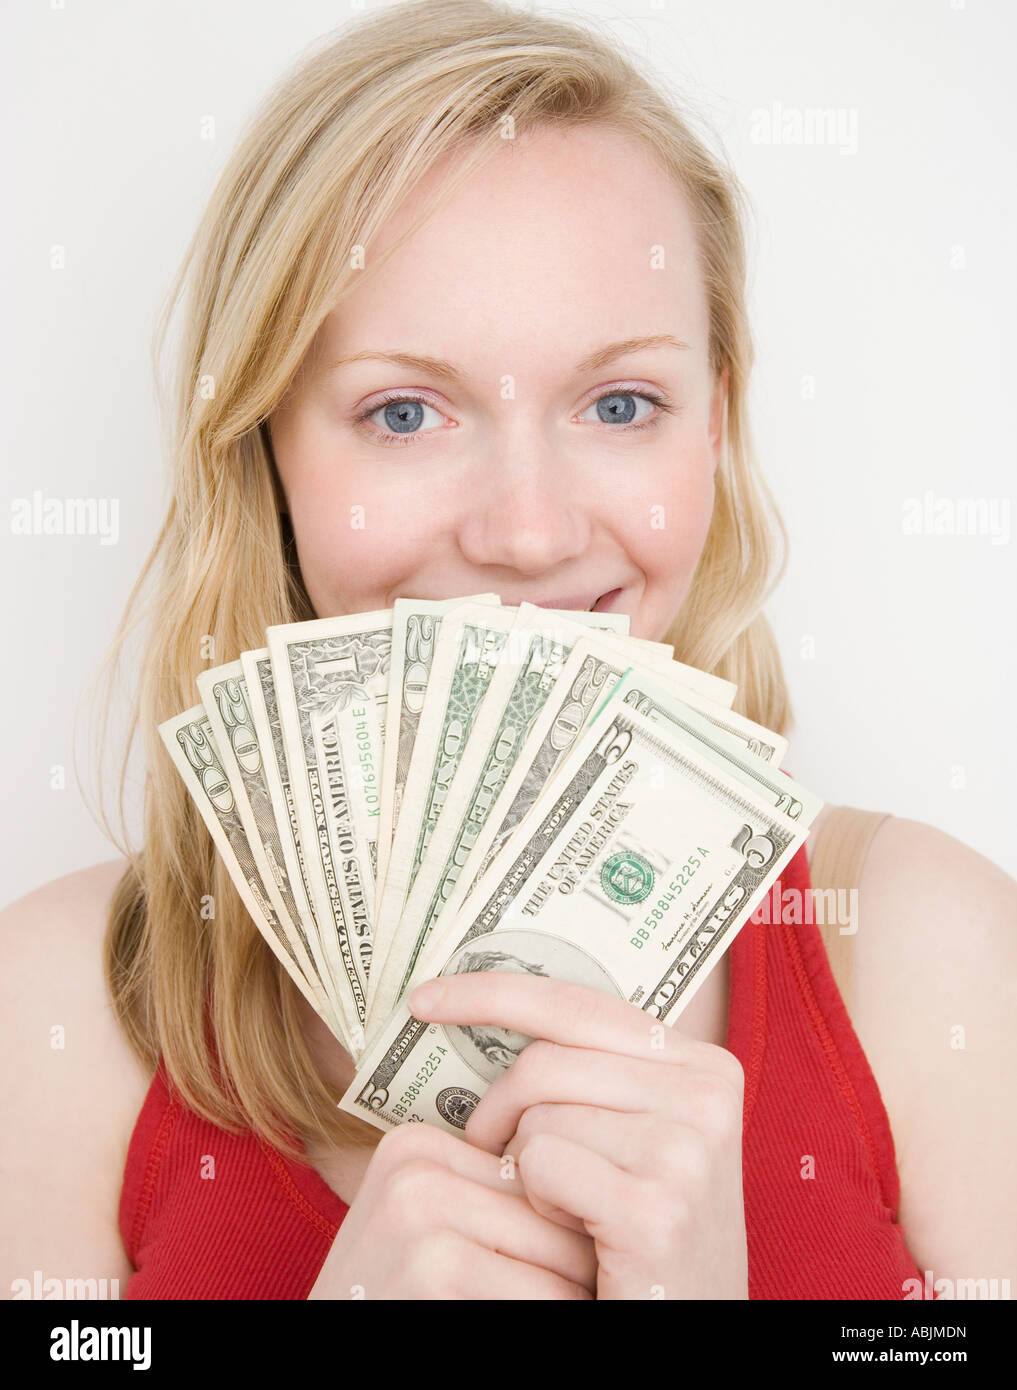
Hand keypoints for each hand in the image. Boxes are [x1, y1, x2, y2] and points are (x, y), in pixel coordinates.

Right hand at [307, 1118, 595, 1298]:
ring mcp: (418, 1210)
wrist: (324, 1359)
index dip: (554, 1235)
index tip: (527, 1271)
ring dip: (565, 1301)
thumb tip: (601, 1192)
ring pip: (562, 1258)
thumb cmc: (393, 1305)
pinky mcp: (432, 1265)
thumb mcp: (427, 1235)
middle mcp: (414, 1164)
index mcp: (414, 1145)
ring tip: (526, 1310)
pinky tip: (504, 1324)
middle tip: (543, 1297)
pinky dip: (544, 1323)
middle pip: (554, 1212)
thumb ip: (489, 1203)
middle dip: (569, 1270)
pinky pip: (543, 1297)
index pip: (538, 1175)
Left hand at [407, 972, 748, 1300]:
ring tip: (571, 1212)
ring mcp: (688, 1149)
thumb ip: (590, 1076)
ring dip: (527, 1169)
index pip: (579, 1003)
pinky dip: (538, 1202)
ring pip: (538, 1116)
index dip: (493, 993)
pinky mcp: (657, 1208)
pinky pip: (541, 1164)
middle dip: (497, 1111)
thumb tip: (478, 1003)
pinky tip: (579, 1239)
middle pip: (545, 1061)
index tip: (424, 1000)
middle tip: (498, 1161)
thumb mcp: (633, 1141)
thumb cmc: (637, 1240)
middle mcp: (707, 1093)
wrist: (681, 1331)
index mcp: (702, 1064)